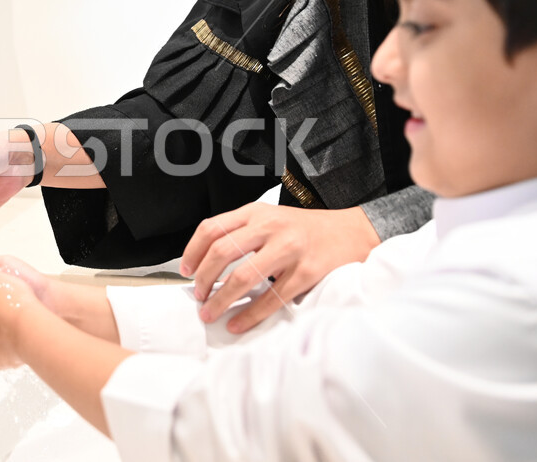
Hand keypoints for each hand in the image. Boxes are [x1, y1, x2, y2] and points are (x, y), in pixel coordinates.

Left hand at [179, 204, 379, 332]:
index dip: (192, 252)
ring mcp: (289, 248)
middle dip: (203, 279)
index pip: (212, 228)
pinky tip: (238, 323)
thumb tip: (206, 265)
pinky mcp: (306, 271)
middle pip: (222, 252)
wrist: (351, 232)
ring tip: (210, 313)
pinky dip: (250, 314)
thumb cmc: (304, 230)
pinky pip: (272, 298)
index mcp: (256, 212)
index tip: (185, 271)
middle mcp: (271, 226)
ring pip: (243, 276)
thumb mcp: (270, 219)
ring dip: (221, 299)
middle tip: (198, 296)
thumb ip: (242, 233)